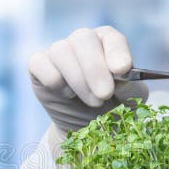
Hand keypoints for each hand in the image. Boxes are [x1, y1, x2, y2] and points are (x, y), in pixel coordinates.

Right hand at [29, 26, 148, 136]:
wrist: (89, 131)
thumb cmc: (113, 108)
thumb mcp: (130, 99)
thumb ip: (129, 84)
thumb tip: (119, 72)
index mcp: (108, 42)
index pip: (111, 38)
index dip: (116, 52)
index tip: (122, 70)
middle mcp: (82, 41)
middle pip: (83, 38)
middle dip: (94, 68)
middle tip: (104, 94)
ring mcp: (59, 52)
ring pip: (61, 51)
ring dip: (78, 80)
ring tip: (93, 102)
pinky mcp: (38, 66)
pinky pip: (38, 63)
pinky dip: (53, 79)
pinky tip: (67, 94)